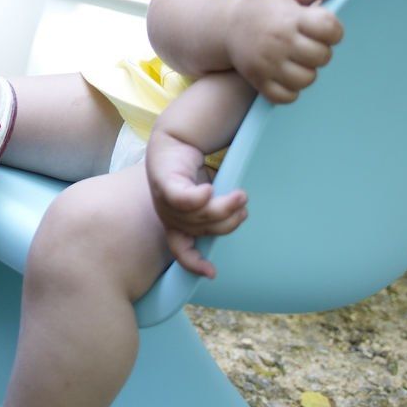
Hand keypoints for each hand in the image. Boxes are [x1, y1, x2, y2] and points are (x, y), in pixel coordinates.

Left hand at [146, 130, 247, 276]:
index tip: (213, 273)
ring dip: (223, 208)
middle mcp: (166, 212)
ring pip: (196, 215)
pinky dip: (196, 198)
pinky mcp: (164, 180)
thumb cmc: (196, 168)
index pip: (179, 248)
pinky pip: (182, 198)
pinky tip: (209, 189)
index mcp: (175, 220)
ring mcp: (162, 197)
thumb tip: (243, 221)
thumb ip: (217, 211)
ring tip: (242, 195)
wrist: (178, 133)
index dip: (193, 263)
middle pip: (200, 230)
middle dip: (226, 223)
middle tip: (244, 208)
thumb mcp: (209, 195)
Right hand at [227, 0, 343, 102]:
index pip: (329, 28)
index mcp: (289, 17)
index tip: (325, 30)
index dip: (334, 31)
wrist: (226, 27)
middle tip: (309, 46)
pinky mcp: (259, 81)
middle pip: (322, 56)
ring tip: (298, 61)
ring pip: (307, 79)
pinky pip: (287, 96)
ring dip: (307, 72)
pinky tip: (286, 76)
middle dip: (321, 51)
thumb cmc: (262, 10)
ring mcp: (268, 63)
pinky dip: (291, 90)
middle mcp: (280, 41)